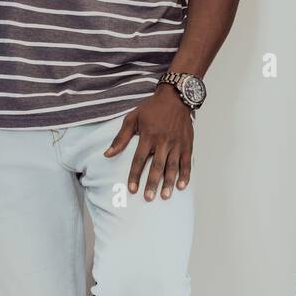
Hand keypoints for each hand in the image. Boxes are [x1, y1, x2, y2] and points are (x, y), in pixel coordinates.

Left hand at [104, 84, 192, 200]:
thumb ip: (121, 138)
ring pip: (173, 166)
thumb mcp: (133, 118)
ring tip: (165, 196)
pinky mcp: (187, 144)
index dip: (135, 175)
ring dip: (169, 182)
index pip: (139, 159)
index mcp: (149, 135)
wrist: (175, 97)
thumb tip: (108, 154)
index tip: (132, 189)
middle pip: (157, 165)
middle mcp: (163, 141)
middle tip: (148, 198)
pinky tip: (181, 186)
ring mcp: (177, 143)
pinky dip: (185, 174)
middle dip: (152, 183)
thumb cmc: (152, 108)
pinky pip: (187, 162)